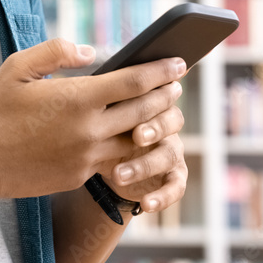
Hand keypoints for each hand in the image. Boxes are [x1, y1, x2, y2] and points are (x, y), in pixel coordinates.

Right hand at [0, 37, 186, 202]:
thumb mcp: (18, 67)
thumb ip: (57, 52)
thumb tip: (91, 52)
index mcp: (77, 98)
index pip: (134, 82)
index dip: (160, 70)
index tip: (178, 62)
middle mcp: (89, 130)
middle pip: (144, 111)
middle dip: (166, 95)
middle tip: (177, 83)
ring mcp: (87, 157)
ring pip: (137, 141)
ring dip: (155, 124)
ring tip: (163, 111)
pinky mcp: (81, 175)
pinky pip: (115, 160)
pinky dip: (131, 146)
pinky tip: (134, 136)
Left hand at [93, 92, 187, 213]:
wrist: (99, 160)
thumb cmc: (95, 124)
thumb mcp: (94, 106)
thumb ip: (96, 86)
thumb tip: (85, 58)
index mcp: (147, 99)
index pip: (159, 91)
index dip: (156, 95)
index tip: (136, 99)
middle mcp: (163, 122)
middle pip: (171, 119)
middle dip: (155, 127)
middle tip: (136, 136)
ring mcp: (170, 149)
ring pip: (168, 154)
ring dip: (146, 164)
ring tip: (118, 175)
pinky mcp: (173, 175)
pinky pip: (176, 186)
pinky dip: (164, 196)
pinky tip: (146, 204)